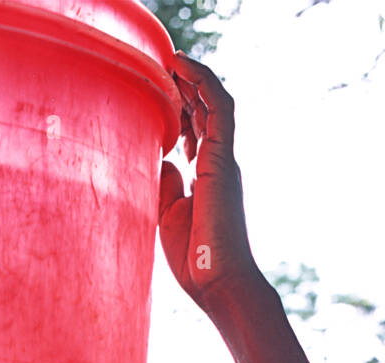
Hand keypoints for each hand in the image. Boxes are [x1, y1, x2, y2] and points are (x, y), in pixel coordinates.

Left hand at [159, 53, 264, 316]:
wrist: (217, 281)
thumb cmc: (194, 258)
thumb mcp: (168, 214)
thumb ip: (166, 183)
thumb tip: (161, 157)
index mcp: (206, 179)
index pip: (197, 134)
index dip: (181, 112)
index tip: (161, 99)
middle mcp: (218, 165)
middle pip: (205, 114)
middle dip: (186, 90)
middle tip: (163, 69)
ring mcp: (223, 161)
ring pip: (214, 104)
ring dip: (194, 79)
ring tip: (172, 60)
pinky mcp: (223, 160)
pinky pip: (220, 109)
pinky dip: (203, 83)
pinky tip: (182, 67)